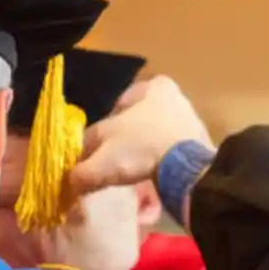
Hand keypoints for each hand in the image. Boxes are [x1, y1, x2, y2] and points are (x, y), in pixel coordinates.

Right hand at [68, 76, 211, 198]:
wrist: (188, 168)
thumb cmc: (141, 149)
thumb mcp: (102, 161)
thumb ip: (81, 172)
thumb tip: (70, 183)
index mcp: (150, 86)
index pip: (112, 112)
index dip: (98, 137)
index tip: (92, 157)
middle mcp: (172, 95)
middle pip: (134, 123)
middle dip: (122, 144)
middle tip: (113, 166)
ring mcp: (189, 117)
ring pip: (152, 137)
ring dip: (141, 154)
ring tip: (132, 174)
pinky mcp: (198, 140)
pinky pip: (169, 151)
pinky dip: (158, 162)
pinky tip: (151, 176)